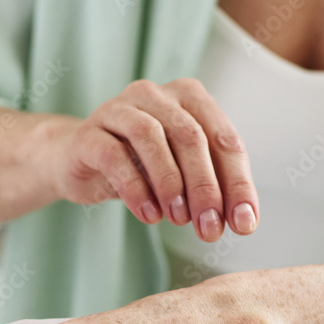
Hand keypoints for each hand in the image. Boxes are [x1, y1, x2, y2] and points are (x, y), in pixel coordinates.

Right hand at [43, 78, 259, 241]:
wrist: (80, 161)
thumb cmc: (140, 166)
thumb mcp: (182, 174)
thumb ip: (211, 188)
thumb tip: (242, 221)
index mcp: (190, 97)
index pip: (224, 139)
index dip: (237, 183)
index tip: (243, 224)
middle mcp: (156, 94)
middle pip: (191, 136)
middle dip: (205, 187)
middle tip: (210, 229)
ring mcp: (119, 109)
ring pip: (152, 138)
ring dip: (170, 184)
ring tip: (178, 219)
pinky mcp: (89, 133)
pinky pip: (114, 156)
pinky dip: (135, 188)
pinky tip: (148, 215)